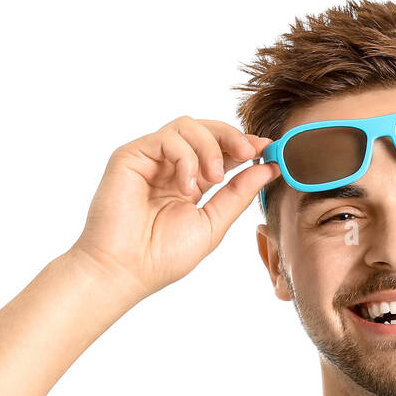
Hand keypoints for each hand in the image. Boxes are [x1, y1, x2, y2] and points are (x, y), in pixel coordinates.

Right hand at [66, 116, 280, 303]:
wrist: (127, 270)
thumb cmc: (164, 256)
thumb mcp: (213, 223)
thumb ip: (238, 194)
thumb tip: (268, 168)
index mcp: (190, 183)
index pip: (220, 151)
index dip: (244, 145)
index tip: (268, 149)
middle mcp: (169, 167)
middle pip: (205, 129)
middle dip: (232, 136)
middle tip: (250, 151)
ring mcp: (150, 159)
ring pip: (187, 126)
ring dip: (209, 148)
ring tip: (213, 179)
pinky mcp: (131, 155)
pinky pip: (167, 138)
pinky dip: (186, 157)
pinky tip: (187, 186)